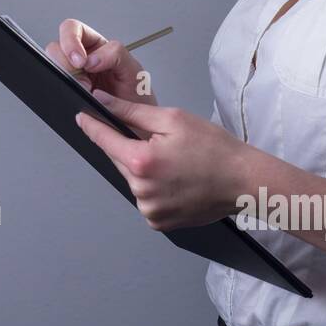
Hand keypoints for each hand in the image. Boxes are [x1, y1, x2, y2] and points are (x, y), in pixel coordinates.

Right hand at [46, 18, 157, 105]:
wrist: (136, 123)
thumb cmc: (137, 96)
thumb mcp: (133, 70)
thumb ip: (116, 55)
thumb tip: (91, 58)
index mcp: (97, 46)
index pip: (73, 29)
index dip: (71, 40)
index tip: (81, 61)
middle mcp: (82, 58)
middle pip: (56, 47)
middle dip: (66, 63)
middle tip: (82, 80)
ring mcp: (73, 76)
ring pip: (53, 66)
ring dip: (66, 78)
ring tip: (86, 90)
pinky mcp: (68, 92)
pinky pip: (56, 85)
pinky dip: (63, 90)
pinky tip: (79, 96)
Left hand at [75, 91, 249, 230]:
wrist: (244, 182)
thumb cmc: (215, 148)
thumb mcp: (172, 119)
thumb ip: (131, 111)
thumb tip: (102, 102)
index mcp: (142, 162)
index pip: (104, 140)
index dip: (91, 126)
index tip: (81, 117)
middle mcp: (141, 190)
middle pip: (119, 160)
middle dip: (129, 148)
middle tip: (157, 141)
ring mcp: (149, 210)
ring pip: (132, 180)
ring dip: (142, 168)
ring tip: (172, 162)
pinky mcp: (158, 222)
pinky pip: (145, 198)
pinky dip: (153, 187)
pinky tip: (174, 180)